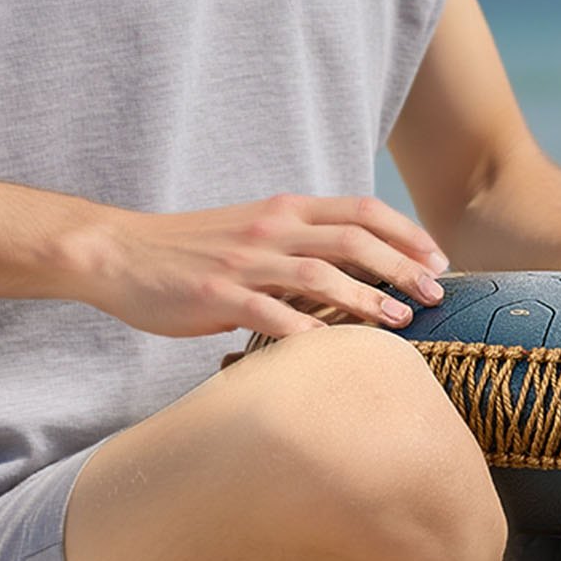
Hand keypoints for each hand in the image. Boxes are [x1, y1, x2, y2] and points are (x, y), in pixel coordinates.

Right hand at [80, 192, 450, 348]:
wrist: (122, 254)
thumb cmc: (192, 251)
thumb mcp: (254, 234)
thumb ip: (300, 245)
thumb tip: (358, 271)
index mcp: (284, 210)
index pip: (362, 211)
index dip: (407, 233)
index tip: (438, 260)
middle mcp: (272, 229)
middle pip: (355, 239)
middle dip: (403, 267)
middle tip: (435, 295)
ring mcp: (246, 263)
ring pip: (321, 273)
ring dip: (367, 298)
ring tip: (401, 321)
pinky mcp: (219, 296)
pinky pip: (272, 313)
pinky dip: (307, 331)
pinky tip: (333, 350)